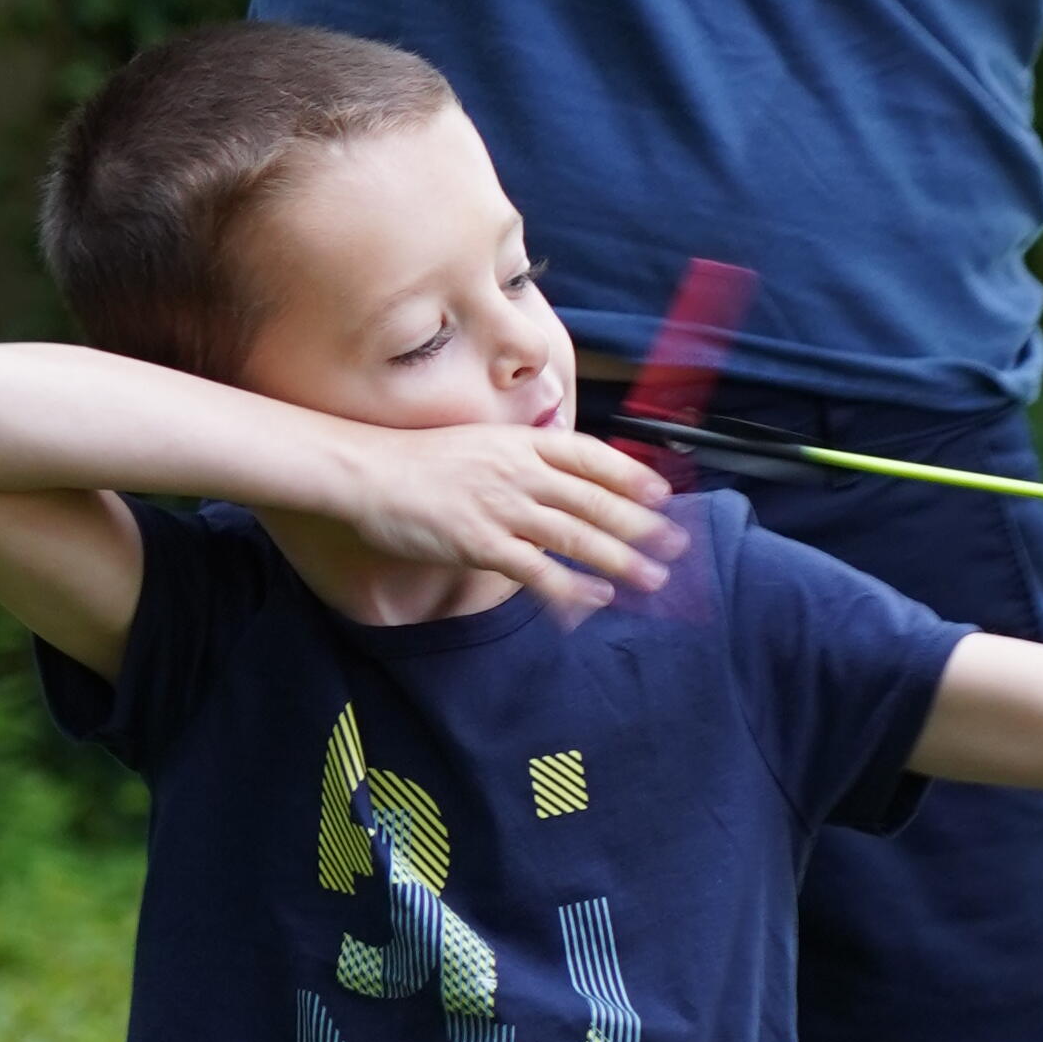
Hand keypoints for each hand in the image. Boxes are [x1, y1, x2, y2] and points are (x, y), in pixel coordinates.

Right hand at [301, 418, 684, 623]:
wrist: (366, 472)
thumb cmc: (419, 460)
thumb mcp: (479, 442)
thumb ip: (521, 454)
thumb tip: (557, 466)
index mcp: (522, 443)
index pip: (592, 456)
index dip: (632, 476)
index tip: (663, 494)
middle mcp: (520, 471)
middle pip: (595, 500)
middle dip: (642, 525)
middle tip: (675, 545)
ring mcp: (502, 507)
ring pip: (576, 536)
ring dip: (620, 559)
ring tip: (651, 578)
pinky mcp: (481, 543)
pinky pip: (537, 570)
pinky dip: (570, 588)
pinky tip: (595, 599)